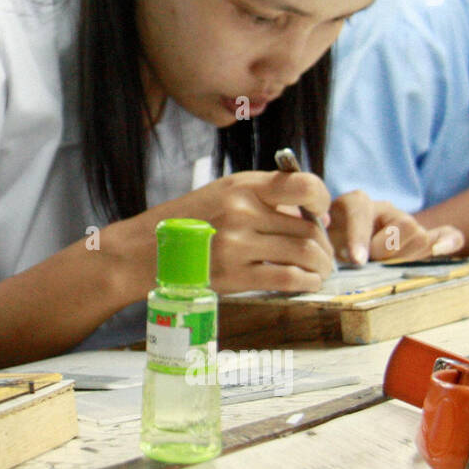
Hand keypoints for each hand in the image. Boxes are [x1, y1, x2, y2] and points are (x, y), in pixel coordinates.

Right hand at [105, 170, 335, 295]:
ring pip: (304, 253)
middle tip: (325, 254)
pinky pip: (288, 278)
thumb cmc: (186, 223)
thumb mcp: (222, 194)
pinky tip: (307, 282)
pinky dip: (307, 282)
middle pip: (308, 227)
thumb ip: (264, 198)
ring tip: (319, 270)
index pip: (304, 185)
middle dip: (325, 244)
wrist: (143, 251)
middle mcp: (241, 211)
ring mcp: (237, 244)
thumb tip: (314, 214)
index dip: (323, 201)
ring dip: (321, 265)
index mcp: (242, 186)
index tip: (321, 215)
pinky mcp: (234, 275)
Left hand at [327, 191, 463, 263]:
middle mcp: (383, 208)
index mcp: (355, 202)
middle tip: (371, 262)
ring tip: (385, 264)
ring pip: (419, 234)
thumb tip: (331, 238)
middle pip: (402, 225)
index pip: (361, 211)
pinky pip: (447, 234)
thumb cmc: (328, 244)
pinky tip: (442, 250)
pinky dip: (449, 242)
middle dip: (387, 250)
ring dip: (405, 256)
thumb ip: (328, 240)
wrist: (339, 244)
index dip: (360, 236)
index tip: (357, 260)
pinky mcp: (422, 236)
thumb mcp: (322, 240)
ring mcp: (404, 220)